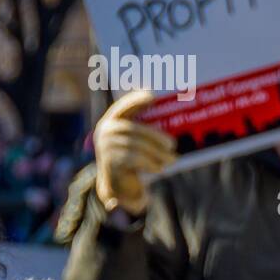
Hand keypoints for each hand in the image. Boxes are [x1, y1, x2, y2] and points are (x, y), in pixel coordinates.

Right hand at [94, 91, 177, 215]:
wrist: (119, 184)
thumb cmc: (135, 158)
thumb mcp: (139, 142)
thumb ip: (147, 131)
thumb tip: (175, 120)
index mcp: (112, 120)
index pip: (124, 106)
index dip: (137, 100)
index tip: (153, 95)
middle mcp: (105, 130)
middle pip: (134, 129)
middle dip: (156, 136)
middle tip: (173, 145)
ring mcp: (105, 146)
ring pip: (136, 146)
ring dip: (157, 153)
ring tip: (172, 160)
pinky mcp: (109, 161)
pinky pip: (133, 159)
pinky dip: (149, 163)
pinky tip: (159, 168)